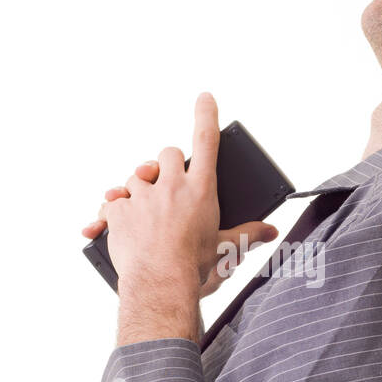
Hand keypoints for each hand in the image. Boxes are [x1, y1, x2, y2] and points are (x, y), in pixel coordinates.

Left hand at [80, 93, 238, 344]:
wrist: (161, 284)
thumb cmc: (196, 268)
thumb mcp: (226, 249)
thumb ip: (248, 235)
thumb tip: (271, 232)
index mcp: (201, 190)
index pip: (206, 141)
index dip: (205, 115)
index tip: (205, 98)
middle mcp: (171, 186)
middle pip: (166, 154)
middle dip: (165, 165)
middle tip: (167, 186)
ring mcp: (143, 196)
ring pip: (137, 177)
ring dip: (139, 190)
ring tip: (145, 215)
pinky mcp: (119, 211)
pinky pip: (112, 203)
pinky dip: (112, 213)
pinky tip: (111, 225)